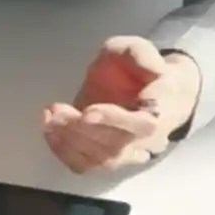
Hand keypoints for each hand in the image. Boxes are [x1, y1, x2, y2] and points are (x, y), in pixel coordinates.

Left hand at [43, 36, 200, 172]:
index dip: (114, 120)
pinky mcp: (109, 158)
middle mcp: (151, 138)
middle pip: (117, 144)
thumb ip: (141, 54)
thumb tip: (153, 70)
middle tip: (56, 111)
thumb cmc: (136, 67)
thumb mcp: (136, 48)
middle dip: (81, 129)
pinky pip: (88, 166)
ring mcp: (130, 152)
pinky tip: (50, 130)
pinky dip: (64, 152)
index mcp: (164, 108)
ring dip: (70, 140)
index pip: (142, 124)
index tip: (87, 112)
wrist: (139, 89)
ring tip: (50, 117)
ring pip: (102, 159)